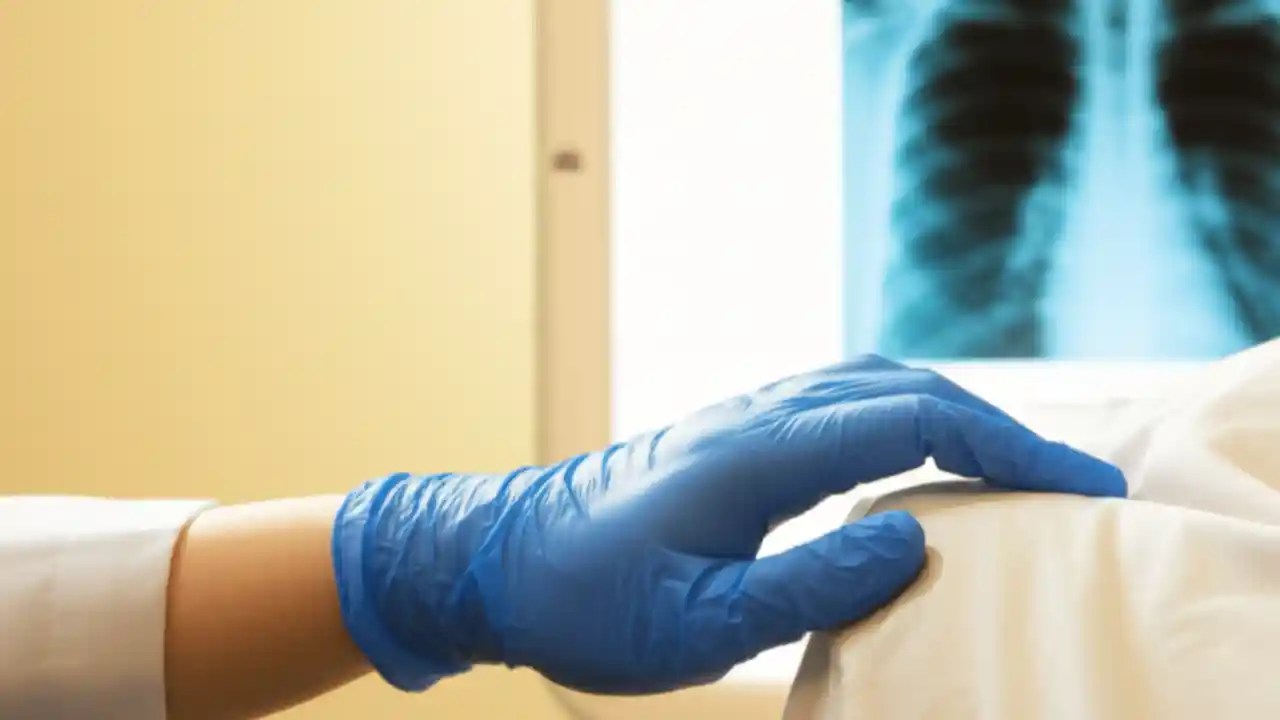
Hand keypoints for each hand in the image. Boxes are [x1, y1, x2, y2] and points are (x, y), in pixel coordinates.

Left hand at [332, 356, 1124, 693]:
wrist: (498, 556)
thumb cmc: (587, 600)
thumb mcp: (699, 624)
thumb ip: (808, 585)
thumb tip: (915, 542)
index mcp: (758, 453)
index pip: (916, 421)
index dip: (1010, 446)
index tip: (1080, 484)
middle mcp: (757, 415)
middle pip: (907, 387)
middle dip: (999, 425)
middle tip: (1070, 478)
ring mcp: (742, 416)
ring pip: (874, 384)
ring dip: (954, 412)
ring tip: (1014, 464)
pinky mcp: (732, 433)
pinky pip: (840, 400)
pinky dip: (904, 415)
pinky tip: (919, 454)